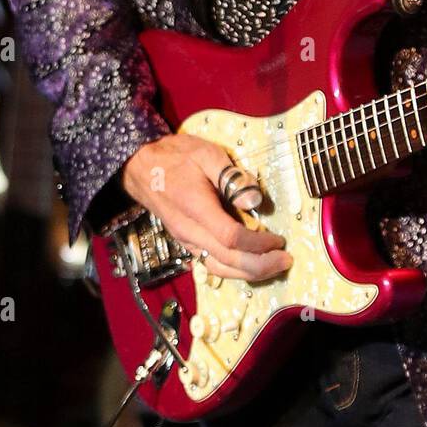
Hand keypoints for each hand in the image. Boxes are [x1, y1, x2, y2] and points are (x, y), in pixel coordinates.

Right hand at [121, 134, 292, 282]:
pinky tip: (249, 264)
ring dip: (248, 272)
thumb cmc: (175, 157)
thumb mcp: (206, 153)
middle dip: (260, 265)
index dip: (258, 244)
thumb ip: (232, 175)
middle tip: (285, 261)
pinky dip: (233, 268)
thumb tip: (254, 200)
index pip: (231, 238)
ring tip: (272, 267)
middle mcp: (190, 231)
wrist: (141, 167)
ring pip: (219, 268)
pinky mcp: (187, 242)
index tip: (278, 240)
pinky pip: (211, 263)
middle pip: (228, 260)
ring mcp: (187, 240)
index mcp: (197, 208)